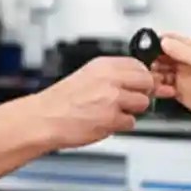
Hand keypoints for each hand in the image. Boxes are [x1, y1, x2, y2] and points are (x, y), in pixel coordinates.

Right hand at [33, 56, 153, 147]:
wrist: (44, 119)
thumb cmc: (61, 101)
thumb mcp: (87, 76)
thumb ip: (112, 75)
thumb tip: (137, 78)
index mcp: (103, 65)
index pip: (138, 65)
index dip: (141, 77)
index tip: (137, 84)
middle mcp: (110, 79)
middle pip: (147, 82)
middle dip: (142, 92)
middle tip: (129, 99)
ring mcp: (112, 99)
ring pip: (143, 103)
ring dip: (131, 110)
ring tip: (113, 112)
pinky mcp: (112, 119)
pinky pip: (131, 122)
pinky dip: (121, 125)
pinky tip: (105, 122)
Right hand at [151, 32, 190, 134]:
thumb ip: (186, 53)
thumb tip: (166, 42)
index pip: (175, 40)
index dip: (160, 42)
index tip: (148, 47)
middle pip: (165, 55)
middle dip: (154, 59)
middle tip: (147, 66)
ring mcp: (185, 77)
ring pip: (162, 70)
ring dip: (155, 74)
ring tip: (152, 79)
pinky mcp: (181, 91)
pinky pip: (164, 86)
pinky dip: (158, 87)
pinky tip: (159, 89)